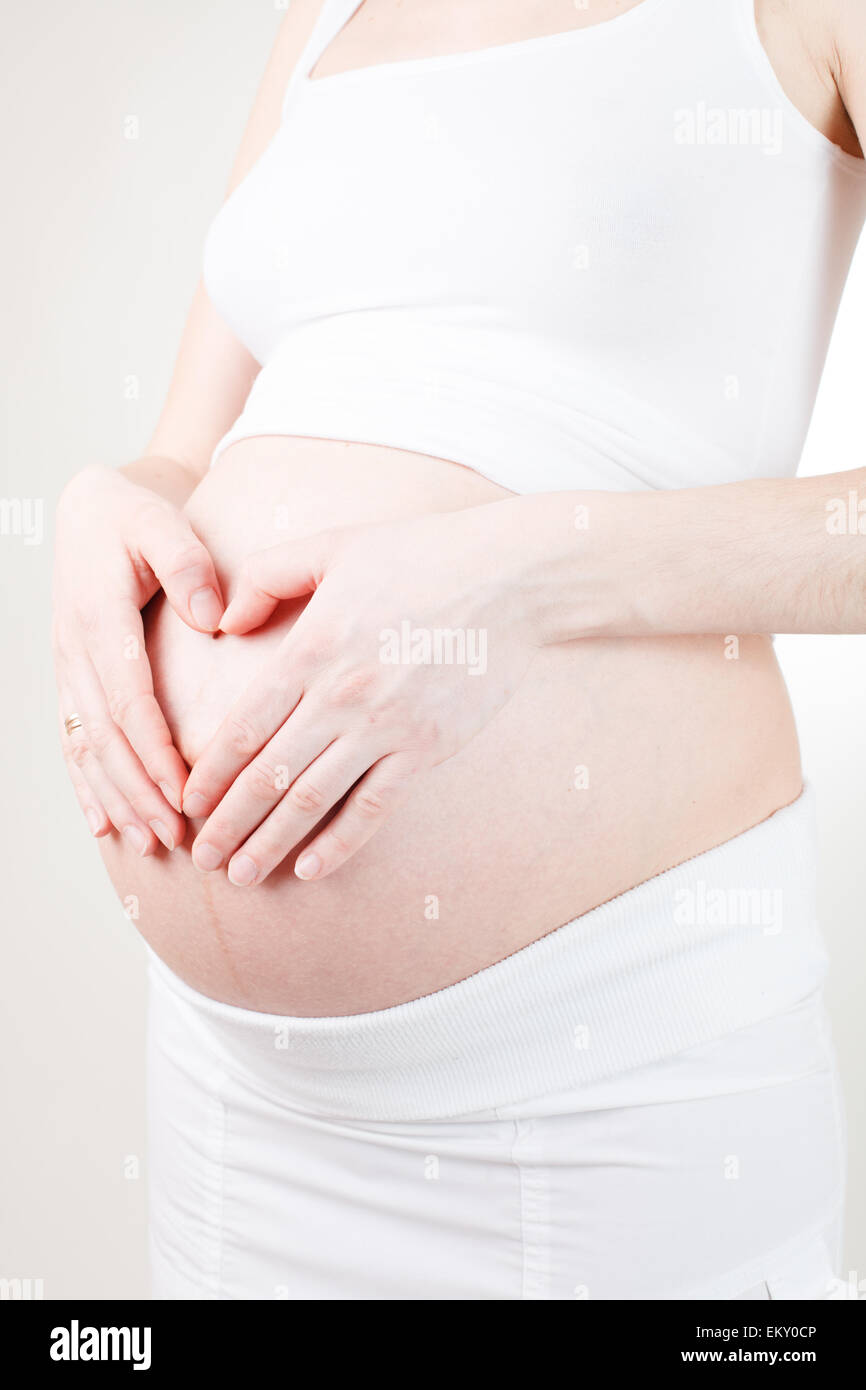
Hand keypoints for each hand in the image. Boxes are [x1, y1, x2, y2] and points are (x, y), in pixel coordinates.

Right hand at [53, 464, 224, 852]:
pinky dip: (88, 786)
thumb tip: (213, 616)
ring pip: (86, 748)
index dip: (155, 750)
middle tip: (176, 836)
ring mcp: (67, 669)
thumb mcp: (162, 522)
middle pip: (105, 738)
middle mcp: (75, 651)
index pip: (129, 700)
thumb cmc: (134, 517)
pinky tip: (104, 824)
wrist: (90, 509)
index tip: (185, 790)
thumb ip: (188, 564)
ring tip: (149, 843)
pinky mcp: (71, 680)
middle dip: (140, 792)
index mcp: (98, 618)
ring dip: (117, 799)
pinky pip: (73, 741)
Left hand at [184, 504, 538, 883]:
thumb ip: (268, 577)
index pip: (245, 728)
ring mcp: (386, 727)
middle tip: (200, 859)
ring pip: (313, 799)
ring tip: (241, 876)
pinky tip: (311, 868)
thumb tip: (225, 623)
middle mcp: (341, 696)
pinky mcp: (427, 747)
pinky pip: (374, 807)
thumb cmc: (421, 555)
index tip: (187, 805)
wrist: (510, 578)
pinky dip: (341, 843)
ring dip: (271, 843)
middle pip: (268, 774)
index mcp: (311, 649)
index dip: (211, 775)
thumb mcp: (333, 546)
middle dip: (227, 823)